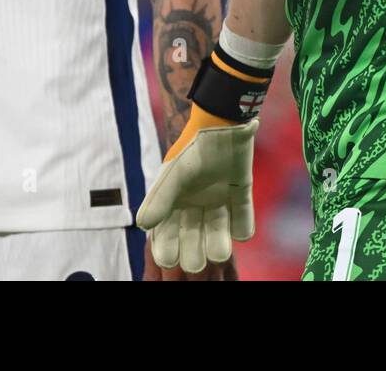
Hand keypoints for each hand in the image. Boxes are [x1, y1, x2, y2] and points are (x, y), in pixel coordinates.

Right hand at [136, 118, 257, 272]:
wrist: (225, 122)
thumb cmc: (194, 147)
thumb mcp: (175, 173)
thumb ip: (160, 199)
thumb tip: (142, 226)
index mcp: (174, 199)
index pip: (168, 231)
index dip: (167, 248)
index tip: (169, 260)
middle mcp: (195, 203)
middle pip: (193, 237)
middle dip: (193, 252)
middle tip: (196, 263)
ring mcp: (218, 198)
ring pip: (217, 231)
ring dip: (218, 244)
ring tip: (219, 252)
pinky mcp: (239, 192)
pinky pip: (243, 218)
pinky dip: (243, 226)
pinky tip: (240, 230)